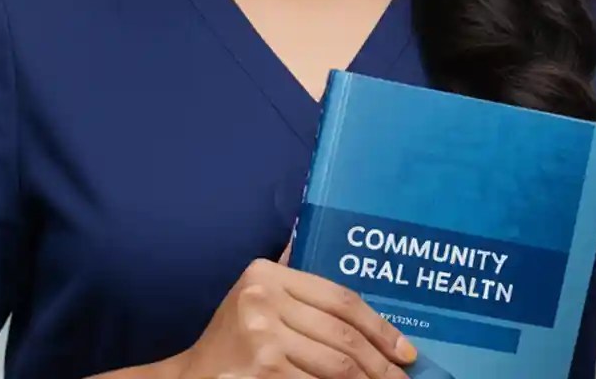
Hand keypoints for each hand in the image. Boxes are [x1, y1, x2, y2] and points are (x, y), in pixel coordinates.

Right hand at [175, 245, 417, 378]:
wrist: (190, 377)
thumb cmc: (232, 340)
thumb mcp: (254, 297)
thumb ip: (289, 274)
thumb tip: (311, 232)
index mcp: (266, 275)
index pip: (340, 298)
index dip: (381, 327)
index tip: (405, 351)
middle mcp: (262, 300)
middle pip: (343, 335)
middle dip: (381, 363)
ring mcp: (262, 340)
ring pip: (337, 368)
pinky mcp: (264, 374)